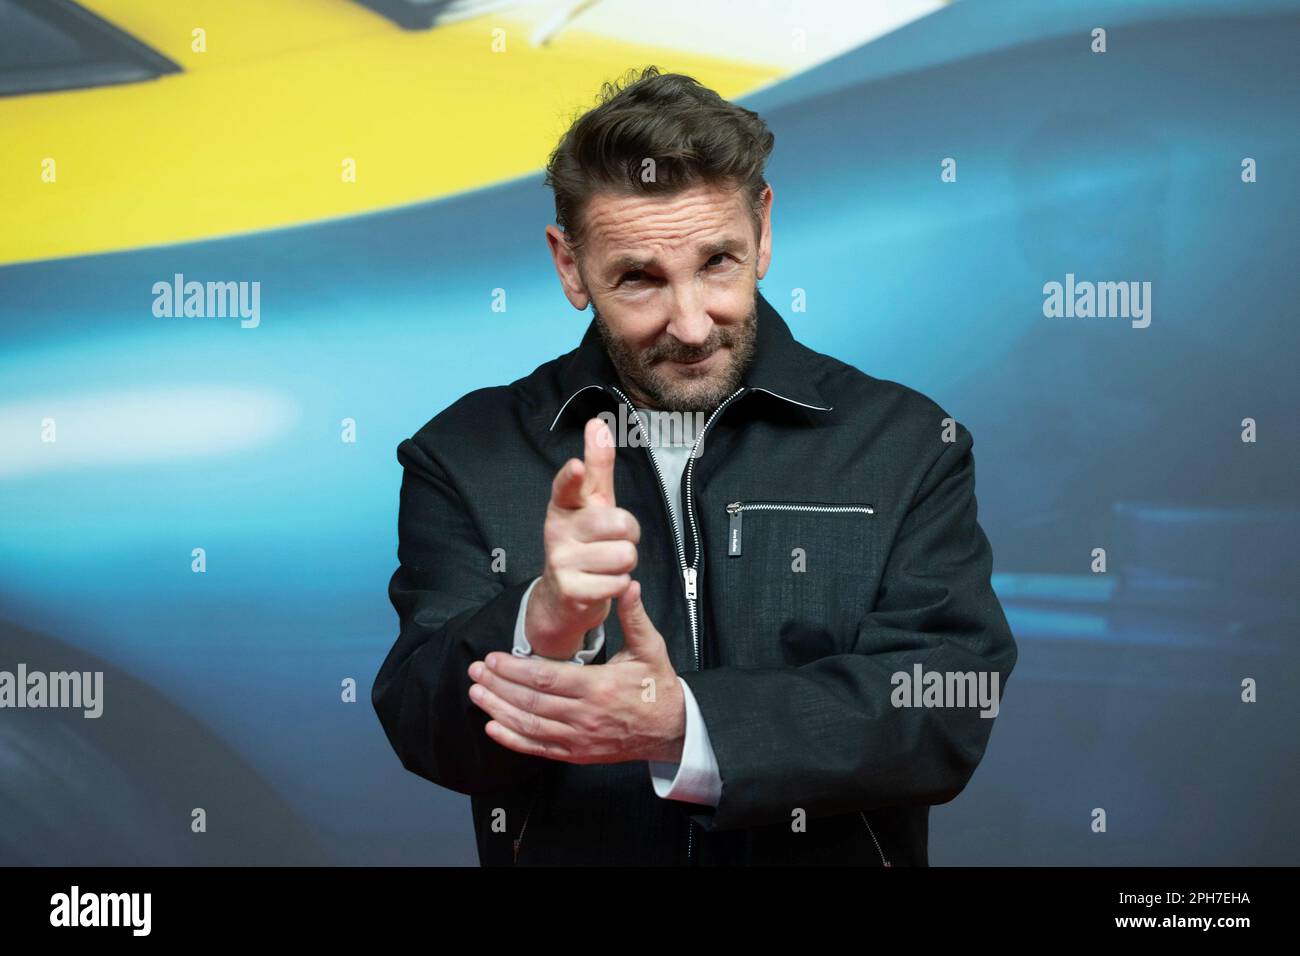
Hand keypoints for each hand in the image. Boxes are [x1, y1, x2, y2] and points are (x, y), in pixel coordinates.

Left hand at [469, 579, 685, 764]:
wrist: (671, 729)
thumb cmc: (658, 687)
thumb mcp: (651, 648)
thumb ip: (634, 617)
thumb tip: (627, 585)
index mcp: (599, 687)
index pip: (546, 677)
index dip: (515, 669)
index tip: (493, 658)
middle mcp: (585, 715)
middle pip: (531, 701)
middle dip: (497, 685)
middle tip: (475, 671)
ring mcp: (579, 738)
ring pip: (529, 725)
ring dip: (498, 710)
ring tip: (476, 693)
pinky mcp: (577, 753)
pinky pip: (538, 748)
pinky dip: (513, 739)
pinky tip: (493, 727)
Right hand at [525, 417, 640, 659]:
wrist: (563, 596)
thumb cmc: (584, 540)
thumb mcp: (591, 502)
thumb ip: (597, 465)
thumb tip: (597, 424)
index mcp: (563, 505)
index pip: (566, 487)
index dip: (573, 477)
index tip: (577, 466)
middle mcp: (557, 531)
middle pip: (618, 523)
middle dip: (630, 533)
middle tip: (616, 539)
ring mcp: (561, 561)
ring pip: (624, 555)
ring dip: (626, 562)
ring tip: (608, 564)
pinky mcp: (571, 590)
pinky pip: (619, 582)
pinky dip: (620, 585)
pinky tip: (604, 583)